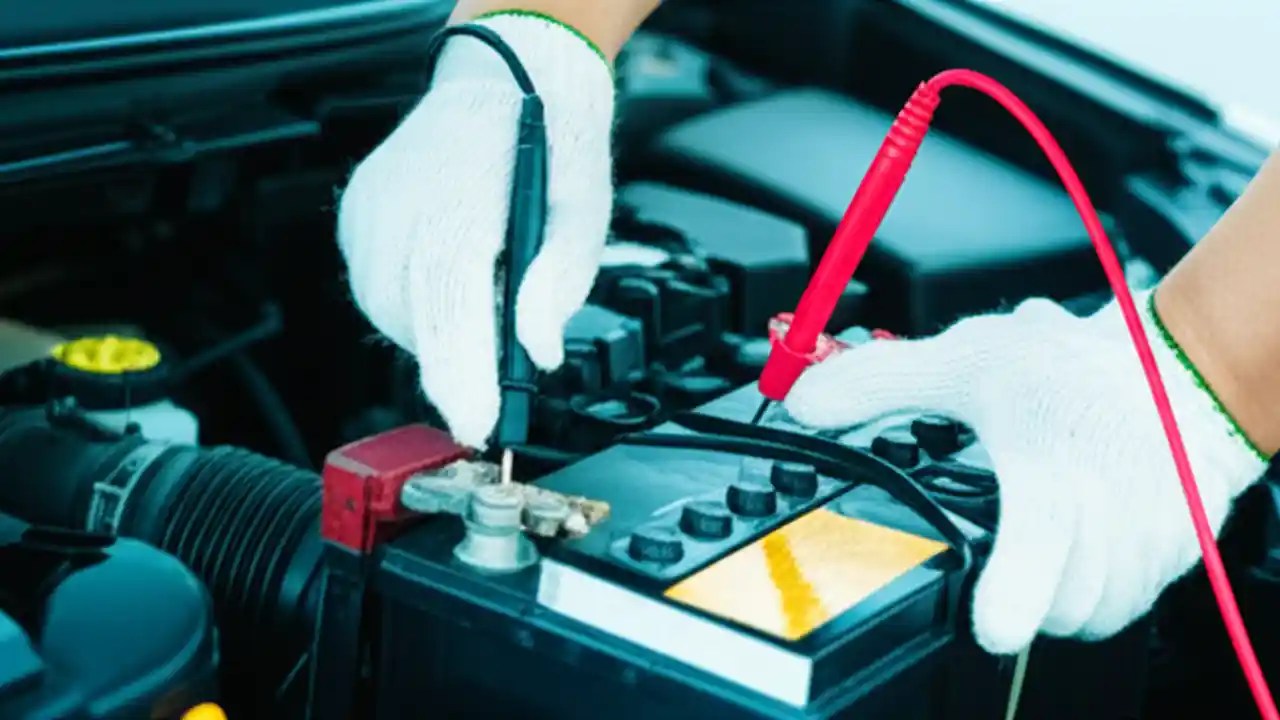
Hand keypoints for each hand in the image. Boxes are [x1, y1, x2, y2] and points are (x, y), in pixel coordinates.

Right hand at [337, 14, 614, 447]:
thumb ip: (560, 284)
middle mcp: (400, 203)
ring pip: (387, 310)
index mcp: (460, 200)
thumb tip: (539, 353)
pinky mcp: (355, 214)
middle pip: (410, 318)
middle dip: (453, 361)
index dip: (462, 375)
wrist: (505, 74)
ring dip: (433, 332)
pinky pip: (375, 286)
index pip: (450, 306)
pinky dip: (412, 303)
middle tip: (493, 376)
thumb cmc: (551, 140)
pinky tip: (448, 281)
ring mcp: (369, 208)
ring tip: (478, 308)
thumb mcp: (584, 211)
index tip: (476, 424)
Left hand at [783, 290, 1268, 653]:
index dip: (1012, 593)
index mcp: (1050, 471)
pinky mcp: (1181, 550)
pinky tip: (1087, 540)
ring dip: (1062, 593)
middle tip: (1009, 541)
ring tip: (1048, 536)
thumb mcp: (966, 358)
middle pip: (1059, 604)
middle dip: (1022, 591)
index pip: (1039, 541)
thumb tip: (806, 403)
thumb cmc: (1073, 367)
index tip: (993, 626)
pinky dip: (1104, 584)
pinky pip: (1133, 599)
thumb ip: (879, 381)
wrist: (1175, 367)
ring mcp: (1153, 536)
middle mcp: (1110, 511)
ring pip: (1095, 611)